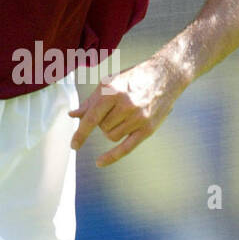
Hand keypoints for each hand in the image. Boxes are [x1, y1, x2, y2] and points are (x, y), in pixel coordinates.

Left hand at [68, 55, 186, 166]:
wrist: (165, 76)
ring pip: (112, 137)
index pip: (91, 118)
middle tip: (114, 109)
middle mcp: (126, 106)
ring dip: (111, 130)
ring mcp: (138, 118)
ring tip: (122, 116)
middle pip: (102, 128)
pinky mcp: (147, 128)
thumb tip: (73, 115)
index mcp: (113, 92)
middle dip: (103, 122)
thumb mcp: (109, 83)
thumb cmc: (134, 78)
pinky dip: (111, 157)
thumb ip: (90, 101)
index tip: (74, 145)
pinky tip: (99, 163)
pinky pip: (125, 148)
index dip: (80, 133)